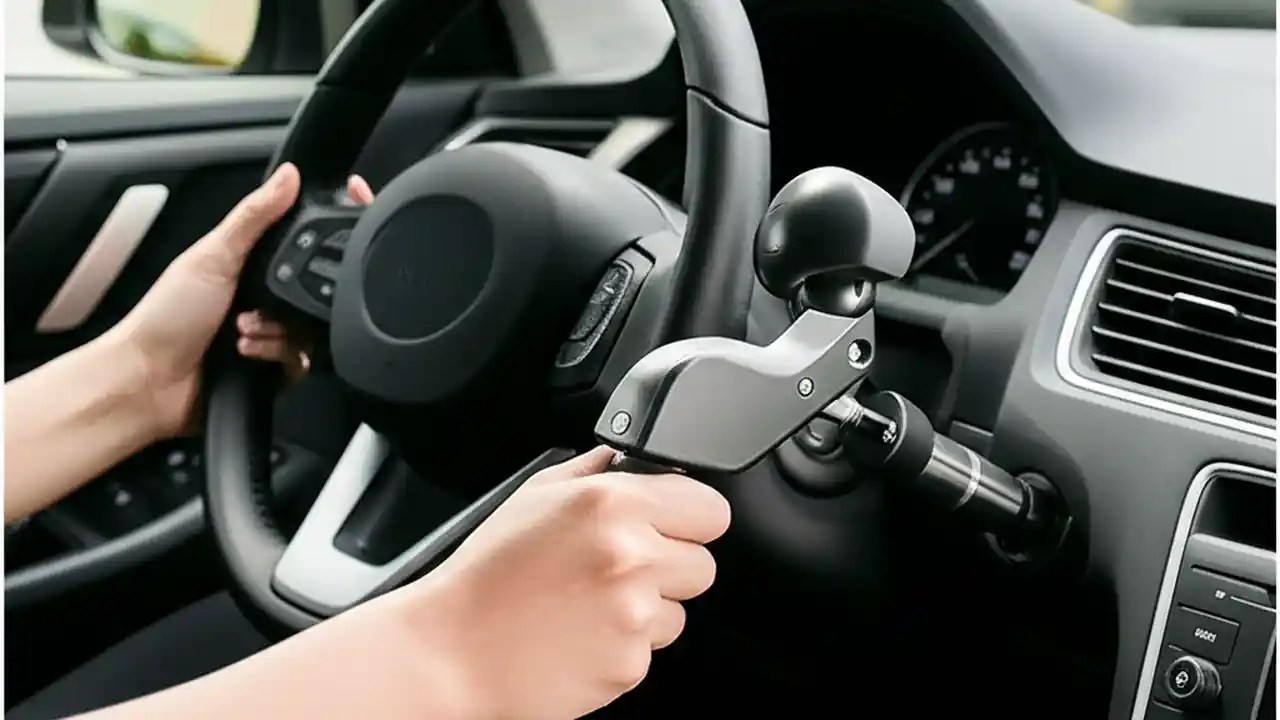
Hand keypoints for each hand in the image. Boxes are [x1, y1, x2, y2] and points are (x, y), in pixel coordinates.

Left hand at [112, 168, 374, 439]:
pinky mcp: (271, 371)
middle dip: (290, 301)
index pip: (295, 252)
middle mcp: (257, 301)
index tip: (308, 255)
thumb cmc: (165, 317)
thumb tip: (288, 176)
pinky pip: (299, 362)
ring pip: (308, 330)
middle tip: (257, 303)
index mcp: (244, 268)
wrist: (150, 381)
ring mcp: (265, 336)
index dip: (310, 250)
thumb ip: (254, 216)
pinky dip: (276, 356)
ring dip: (278, 331)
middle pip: (309, 294)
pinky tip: (246, 353)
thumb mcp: (213, 255)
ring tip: (243, 332)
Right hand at [393, 447, 731, 718]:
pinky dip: (623, 646)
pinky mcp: (629, 664)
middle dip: (669, 566)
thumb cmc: (487, 576)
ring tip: (589, 605)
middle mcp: (633, 555)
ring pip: (680, 610)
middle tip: (615, 570)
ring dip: (648, 609)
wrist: (451, 652)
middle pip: (703, 563)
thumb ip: (594, 470)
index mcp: (613, 503)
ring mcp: (634, 614)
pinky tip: (581, 635)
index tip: (669, 526)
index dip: (689, 518)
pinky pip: (651, 650)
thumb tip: (632, 458)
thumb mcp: (533, 496)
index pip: (710, 508)